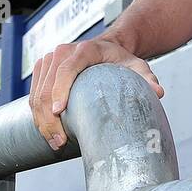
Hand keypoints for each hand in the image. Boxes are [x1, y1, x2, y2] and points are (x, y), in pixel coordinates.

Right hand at [28, 37, 164, 150]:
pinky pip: (33, 95)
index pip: (67, 69)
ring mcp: (49, 60)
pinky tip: (47, 131)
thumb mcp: (137, 66)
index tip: (59, 112)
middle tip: (59, 141)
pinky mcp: (42, 69)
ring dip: (41, 120)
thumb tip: (158, 92)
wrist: (108, 48)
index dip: (60, 90)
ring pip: (37, 94)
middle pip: (47, 86)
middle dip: (49, 117)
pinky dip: (37, 115)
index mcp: (84, 50)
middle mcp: (62, 52)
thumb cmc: (122, 60)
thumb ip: (147, 78)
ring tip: (54, 141)